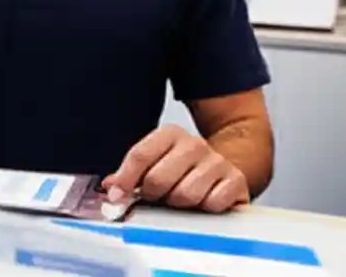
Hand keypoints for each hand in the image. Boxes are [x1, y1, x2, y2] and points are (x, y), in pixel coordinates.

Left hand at [102, 125, 248, 213]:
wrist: (224, 171)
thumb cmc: (183, 171)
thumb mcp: (155, 166)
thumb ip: (130, 175)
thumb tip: (109, 186)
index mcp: (170, 135)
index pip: (140, 155)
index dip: (125, 179)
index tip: (116, 196)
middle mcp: (194, 144)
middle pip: (158, 178)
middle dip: (154, 194)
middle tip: (157, 197)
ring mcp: (217, 161)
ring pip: (185, 194)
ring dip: (180, 204)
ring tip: (182, 199)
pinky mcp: (236, 181)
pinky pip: (212, 203)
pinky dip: (205, 209)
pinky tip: (204, 203)